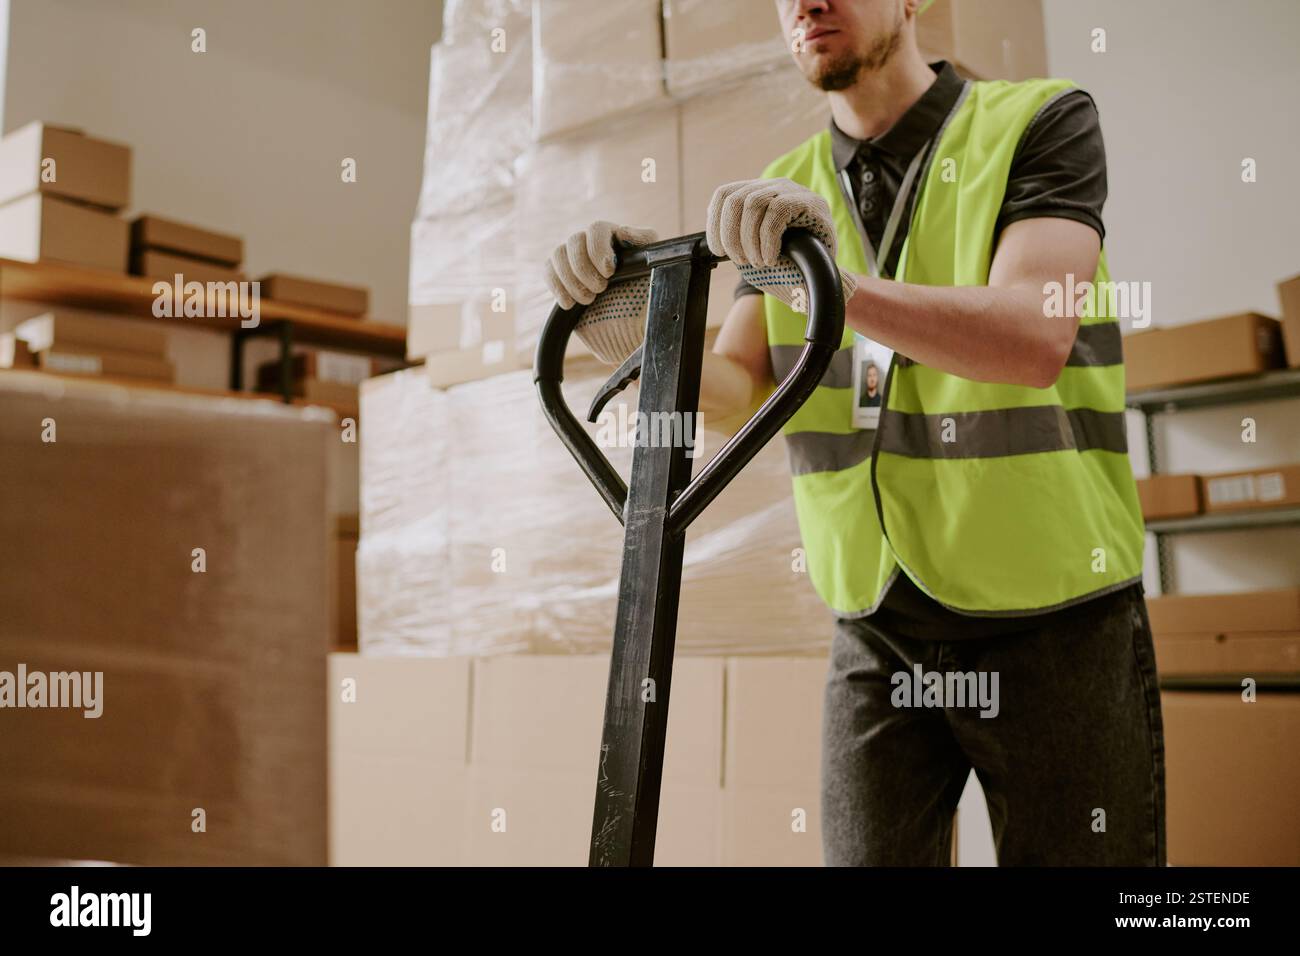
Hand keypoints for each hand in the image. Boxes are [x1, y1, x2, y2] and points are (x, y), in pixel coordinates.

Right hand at [544, 220, 657, 363]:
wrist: (627, 319)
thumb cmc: (642, 287)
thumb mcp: (649, 264)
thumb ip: (642, 243)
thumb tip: (622, 231)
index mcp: (611, 234)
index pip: (596, 229)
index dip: (598, 249)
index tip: (609, 271)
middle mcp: (588, 241)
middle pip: (574, 241)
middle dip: (585, 269)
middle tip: (600, 289)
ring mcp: (572, 257)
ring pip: (557, 255)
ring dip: (571, 280)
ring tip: (587, 299)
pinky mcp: (559, 274)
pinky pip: (548, 272)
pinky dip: (557, 288)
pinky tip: (569, 303)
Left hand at [705, 178, 856, 311]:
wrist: (822, 279)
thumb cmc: (786, 265)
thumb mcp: (754, 251)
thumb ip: (736, 238)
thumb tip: (716, 238)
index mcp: (758, 194)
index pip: (724, 194)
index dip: (715, 223)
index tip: (718, 251)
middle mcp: (774, 186)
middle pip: (735, 199)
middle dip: (731, 236)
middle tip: (741, 260)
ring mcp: (793, 191)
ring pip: (753, 203)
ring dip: (749, 239)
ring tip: (759, 262)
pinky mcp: (810, 201)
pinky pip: (777, 211)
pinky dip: (767, 240)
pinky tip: (771, 257)